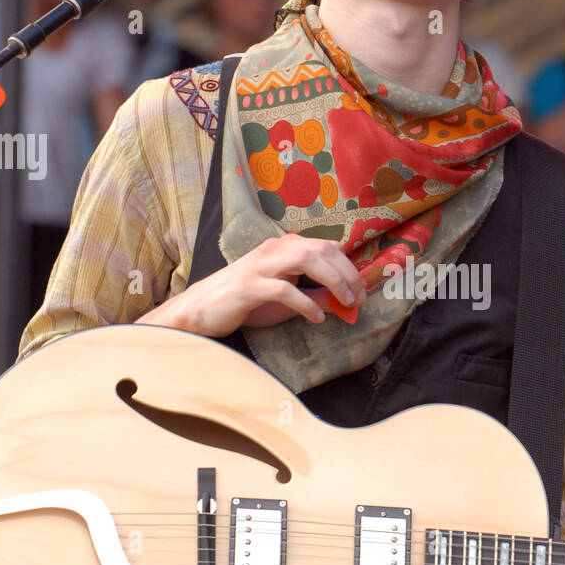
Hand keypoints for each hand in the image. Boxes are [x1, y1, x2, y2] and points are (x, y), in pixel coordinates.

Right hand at [138, 233, 366, 337]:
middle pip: (321, 249)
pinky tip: (316, 318)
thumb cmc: (245, 302)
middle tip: (359, 298)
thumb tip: (344, 303)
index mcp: (283, 248)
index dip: (349, 265)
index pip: (325, 246)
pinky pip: (285, 289)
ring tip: (345, 303)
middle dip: (347, 273)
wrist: (202, 310)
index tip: (362, 288)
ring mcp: (261, 266)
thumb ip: (314, 296)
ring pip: (307, 259)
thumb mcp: (286, 300)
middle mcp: (273, 250)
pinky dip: (306, 304)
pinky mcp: (250, 286)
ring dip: (333, 280)